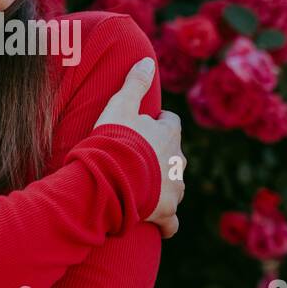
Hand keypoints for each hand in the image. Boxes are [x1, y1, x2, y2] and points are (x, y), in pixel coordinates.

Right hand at [93, 57, 184, 238]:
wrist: (109, 179)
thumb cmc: (113, 141)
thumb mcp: (119, 106)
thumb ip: (134, 84)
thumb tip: (147, 61)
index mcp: (169, 134)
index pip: (172, 123)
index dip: (160, 124)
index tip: (146, 126)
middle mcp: (177, 161)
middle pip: (176, 156)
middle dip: (163, 157)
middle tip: (141, 160)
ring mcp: (174, 188)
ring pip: (177, 186)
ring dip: (165, 187)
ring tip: (146, 189)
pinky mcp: (166, 212)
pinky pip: (171, 222)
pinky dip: (166, 223)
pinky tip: (159, 226)